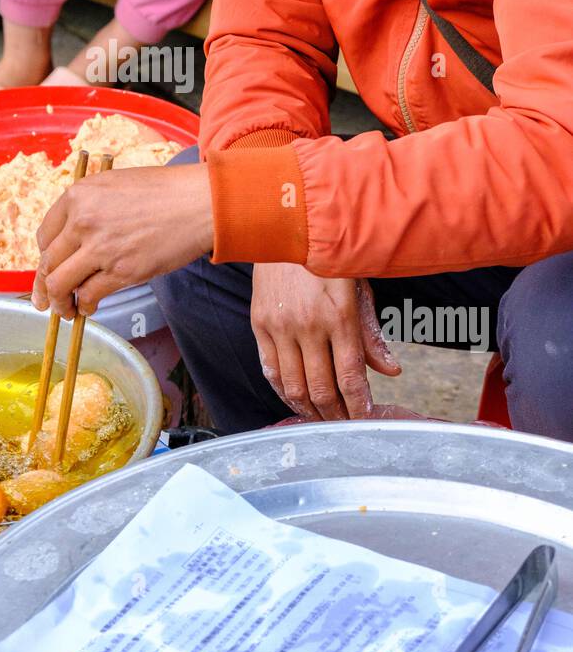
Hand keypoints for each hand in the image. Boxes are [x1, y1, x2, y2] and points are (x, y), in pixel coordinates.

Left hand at [31, 162, 212, 317]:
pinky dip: (85, 306)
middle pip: (48, 263)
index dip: (44, 258)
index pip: (45, 235)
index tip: (46, 270)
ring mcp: (101, 247)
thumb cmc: (163, 191)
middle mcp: (82, 221)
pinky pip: (90, 295)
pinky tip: (90, 307)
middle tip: (46, 300)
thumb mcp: (114, 185)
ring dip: (59, 303)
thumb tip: (72, 239)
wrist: (198, 202)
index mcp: (77, 196)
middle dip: (44, 287)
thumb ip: (88, 208)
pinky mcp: (121, 271)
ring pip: (60, 284)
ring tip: (66, 310)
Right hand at [250, 264, 401, 421]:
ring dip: (308, 410)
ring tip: (321, 418)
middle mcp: (308, 325)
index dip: (359, 405)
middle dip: (336, 415)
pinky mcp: (259, 324)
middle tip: (344, 425)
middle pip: (321, 388)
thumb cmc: (328, 255)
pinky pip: (270, 370)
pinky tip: (295, 399)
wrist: (282, 226)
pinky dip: (282, 391)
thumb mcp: (358, 287)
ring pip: (293, 386)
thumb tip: (391, 371)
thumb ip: (371, 333)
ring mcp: (280, 326)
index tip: (365, 419)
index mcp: (340, 316)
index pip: (351, 376)